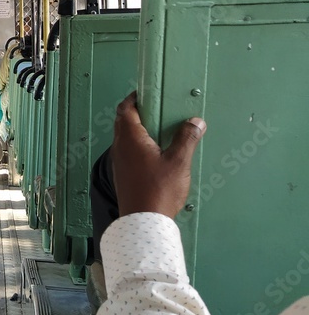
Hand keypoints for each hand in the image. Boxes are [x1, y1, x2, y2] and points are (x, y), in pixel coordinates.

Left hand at [110, 92, 205, 218]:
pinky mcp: (123, 173)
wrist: (143, 221)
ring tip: (158, 128)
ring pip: (124, 136)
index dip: (134, 98)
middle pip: (123, 121)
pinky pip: (127, 150)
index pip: (125, 109)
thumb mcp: (179, 162)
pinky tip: (154, 151)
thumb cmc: (159, 191)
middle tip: (156, 108)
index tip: (146, 92)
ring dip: (137, 128)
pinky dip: (138, 143)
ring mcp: (119, 161)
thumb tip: (195, 122)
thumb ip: (186, 139)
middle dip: (137, 111)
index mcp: (130, 138)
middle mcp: (120, 147)